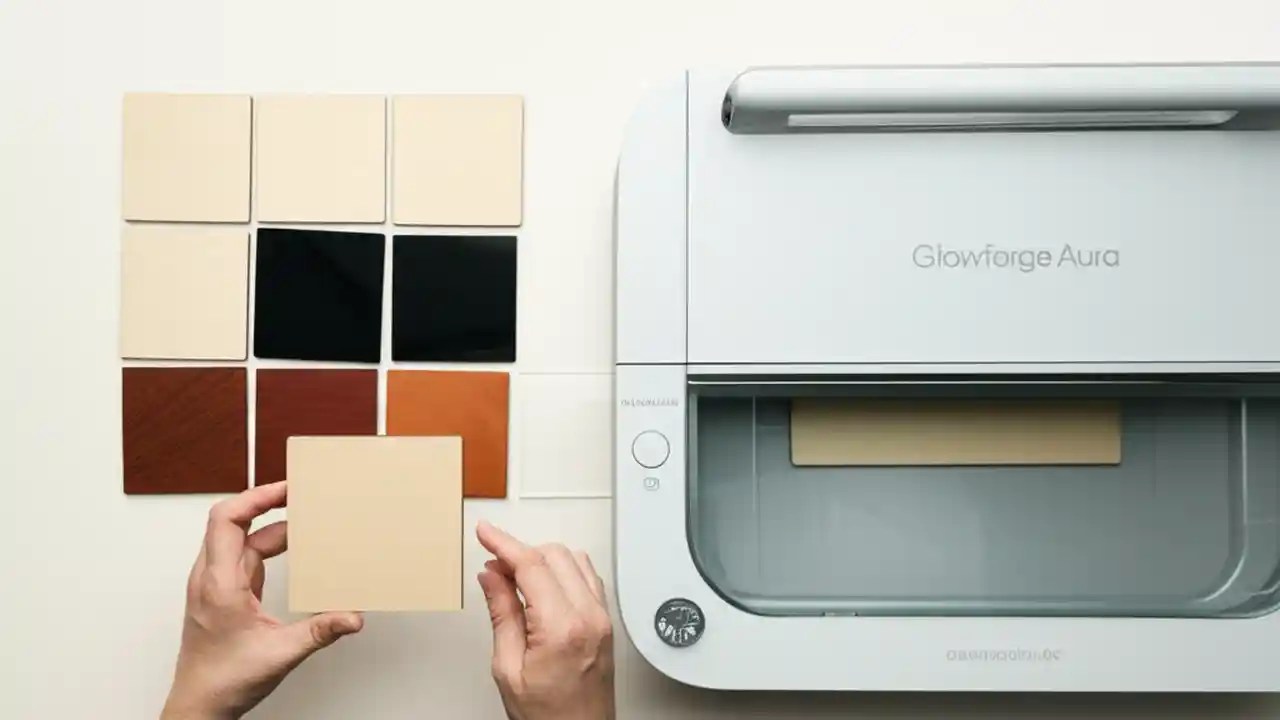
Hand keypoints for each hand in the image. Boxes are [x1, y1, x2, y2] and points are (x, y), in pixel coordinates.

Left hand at [162, 482, 362, 719]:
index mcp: (219, 584)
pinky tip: (292, 550)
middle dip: (267, 504)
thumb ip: (320, 632)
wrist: (199, 705)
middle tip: (300, 495)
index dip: (256, 497)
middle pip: (234, 522)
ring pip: (240, 540)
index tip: (286, 488)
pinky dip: (267, 546)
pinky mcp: (223, 594)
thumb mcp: (280, 654)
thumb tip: (353, 617)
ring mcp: (214, 585)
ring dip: (270, 527)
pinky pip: (243, 557)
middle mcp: (211, 578)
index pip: (227, 520)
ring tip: (303, 520)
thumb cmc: (222, 681)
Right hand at [476, 522, 615, 719]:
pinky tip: (543, 585)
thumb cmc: (548, 716)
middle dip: (521, 552)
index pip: (531, 566)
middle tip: (494, 567)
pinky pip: (588, 578)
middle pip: (555, 555)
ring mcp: (603, 618)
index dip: (504, 543)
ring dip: (544, 560)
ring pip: (575, 560)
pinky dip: (563, 571)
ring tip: (516, 579)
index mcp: (562, 629)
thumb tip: (491, 576)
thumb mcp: (508, 668)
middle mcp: (589, 617)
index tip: (486, 533)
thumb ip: (501, 614)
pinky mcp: (607, 622)